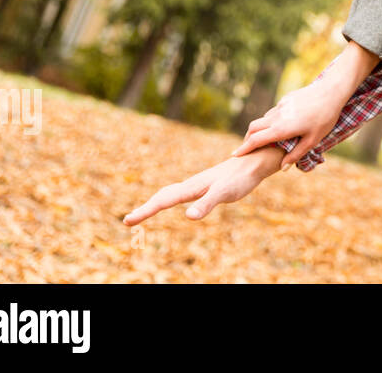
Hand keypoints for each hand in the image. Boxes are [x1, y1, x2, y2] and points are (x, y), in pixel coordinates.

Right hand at [123, 145, 283, 225]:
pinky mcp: (206, 186)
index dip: (145, 211)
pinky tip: (172, 201)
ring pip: (170, 193)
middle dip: (145, 208)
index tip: (127, 221)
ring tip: (141, 213)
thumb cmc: (241, 178)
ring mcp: (198, 184)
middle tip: (128, 221)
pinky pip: (181, 193)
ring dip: (154, 203)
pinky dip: (169, 199)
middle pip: (163, 196)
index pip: (163, 201)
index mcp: (192, 187)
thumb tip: (188, 216)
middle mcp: (192, 184)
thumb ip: (207, 204)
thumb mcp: (224, 193)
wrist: (255, 161)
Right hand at [232, 76, 347, 168]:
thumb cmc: (325, 118)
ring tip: (264, 140)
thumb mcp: (312, 140)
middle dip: (247, 139)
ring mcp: (281, 106)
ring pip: (264, 119)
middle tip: (246, 148)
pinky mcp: (286, 99)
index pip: (256, 140)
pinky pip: (274, 112)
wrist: (331, 92)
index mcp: (281, 129)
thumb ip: (296, 154)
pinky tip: (281, 125)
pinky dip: (271, 121)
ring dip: (260, 129)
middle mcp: (277, 116)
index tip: (234, 155)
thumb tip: (282, 168)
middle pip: (253, 128)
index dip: (244, 149)